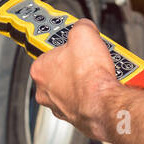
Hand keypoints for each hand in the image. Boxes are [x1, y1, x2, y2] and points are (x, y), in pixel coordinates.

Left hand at [28, 19, 119, 141]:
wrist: (104, 102)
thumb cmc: (89, 75)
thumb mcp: (84, 33)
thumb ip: (80, 26)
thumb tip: (84, 26)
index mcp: (39, 69)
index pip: (49, 51)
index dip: (65, 46)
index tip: (74, 44)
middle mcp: (44, 91)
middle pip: (61, 70)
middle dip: (76, 64)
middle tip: (89, 59)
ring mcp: (59, 106)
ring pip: (72, 87)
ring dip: (84, 80)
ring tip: (99, 72)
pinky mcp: (75, 116)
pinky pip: (84, 100)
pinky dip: (92, 94)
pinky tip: (101, 87)